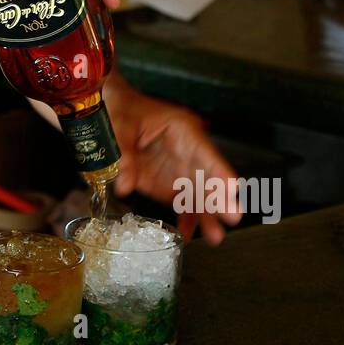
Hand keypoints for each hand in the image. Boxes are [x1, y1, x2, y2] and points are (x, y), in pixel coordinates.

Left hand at [104, 76, 242, 244]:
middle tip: (232, 217)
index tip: (232, 189)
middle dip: (220, 198)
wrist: (111, 108)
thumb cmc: (122, 108)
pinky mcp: (166, 183)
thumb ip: (124, 155)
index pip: (206, 153)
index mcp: (182, 130)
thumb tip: (125, 185)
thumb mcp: (120, 126)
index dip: (220, 171)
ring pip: (198, 194)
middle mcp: (186, 151)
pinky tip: (187, 234)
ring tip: (215, 236)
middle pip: (207, 177)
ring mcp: (178, 170)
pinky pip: (180, 202)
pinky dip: (184, 218)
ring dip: (206, 215)